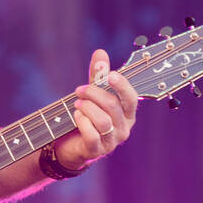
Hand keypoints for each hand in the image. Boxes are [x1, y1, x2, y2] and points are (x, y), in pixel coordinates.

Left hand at [56, 49, 138, 169]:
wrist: (71, 144)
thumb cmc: (87, 117)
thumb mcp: (92, 95)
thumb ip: (97, 75)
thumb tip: (100, 52)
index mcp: (127, 113)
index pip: (131, 98)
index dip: (121, 85)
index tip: (109, 75)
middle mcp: (123, 128)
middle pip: (113, 106)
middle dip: (94, 93)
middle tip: (79, 90)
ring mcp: (111, 141)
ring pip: (103, 121)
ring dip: (87, 108)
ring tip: (76, 104)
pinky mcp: (97, 150)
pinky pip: (92, 135)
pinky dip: (82, 123)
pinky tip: (77, 117)